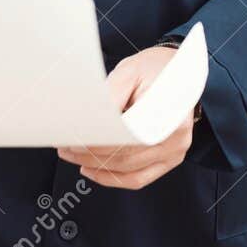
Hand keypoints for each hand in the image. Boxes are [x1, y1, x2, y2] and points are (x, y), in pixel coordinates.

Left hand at [56, 46, 195, 189]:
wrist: (181, 71)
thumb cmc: (155, 68)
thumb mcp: (129, 71)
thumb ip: (109, 97)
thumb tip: (87, 121)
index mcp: (168, 110)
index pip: (125, 137)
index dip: (96, 142)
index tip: (71, 139)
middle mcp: (176, 135)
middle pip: (125, 156)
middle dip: (90, 154)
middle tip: (65, 146)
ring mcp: (175, 150)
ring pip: (128, 170)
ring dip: (96, 166)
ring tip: (73, 155)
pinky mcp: (170, 159)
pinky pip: (138, 179)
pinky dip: (112, 178)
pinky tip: (92, 170)